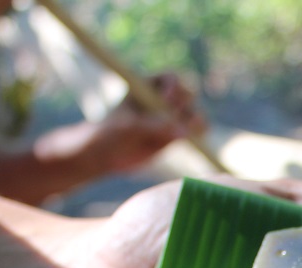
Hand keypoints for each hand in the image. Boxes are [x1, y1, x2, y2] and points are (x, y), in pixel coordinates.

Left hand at [32, 73, 206, 176]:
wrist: (103, 155)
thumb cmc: (109, 134)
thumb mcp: (128, 127)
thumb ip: (154, 127)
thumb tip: (182, 132)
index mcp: (147, 87)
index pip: (171, 78)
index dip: (174, 87)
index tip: (167, 101)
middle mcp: (161, 100)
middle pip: (186, 94)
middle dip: (185, 105)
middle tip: (174, 119)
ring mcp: (169, 118)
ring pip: (193, 113)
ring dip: (195, 120)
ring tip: (189, 131)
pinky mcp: (173, 136)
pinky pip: (194, 131)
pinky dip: (198, 133)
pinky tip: (195, 138)